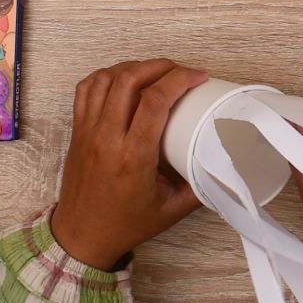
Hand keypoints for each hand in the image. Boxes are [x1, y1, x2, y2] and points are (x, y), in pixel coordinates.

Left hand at [51, 59, 208, 270]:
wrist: (82, 236)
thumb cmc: (125, 224)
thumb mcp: (172, 209)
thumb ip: (201, 184)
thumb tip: (225, 162)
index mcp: (133, 157)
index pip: (155, 100)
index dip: (180, 79)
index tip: (199, 76)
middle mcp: (107, 138)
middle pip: (129, 79)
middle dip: (160, 66)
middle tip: (180, 71)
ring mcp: (87, 131)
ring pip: (106, 78)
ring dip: (134, 67)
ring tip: (155, 72)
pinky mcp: (77, 130)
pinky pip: (86, 89)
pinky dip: (106, 76)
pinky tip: (123, 79)